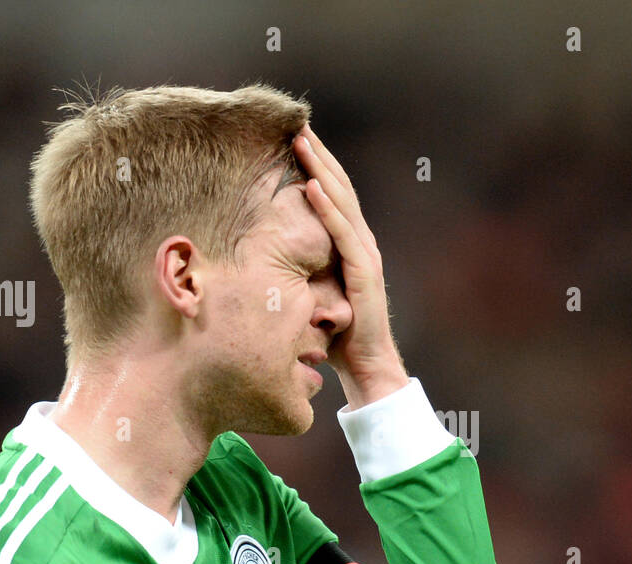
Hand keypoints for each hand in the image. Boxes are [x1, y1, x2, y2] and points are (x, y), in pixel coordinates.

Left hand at [293, 123, 408, 407]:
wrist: (368, 368)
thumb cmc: (338, 337)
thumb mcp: (314, 295)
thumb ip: (301, 273)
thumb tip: (263, 260)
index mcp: (350, 247)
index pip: (333, 198)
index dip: (316, 168)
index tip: (295, 142)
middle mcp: (361, 244)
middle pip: (339, 190)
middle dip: (318, 157)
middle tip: (295, 126)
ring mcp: (365, 256)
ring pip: (342, 203)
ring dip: (321, 171)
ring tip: (302, 144)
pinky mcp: (363, 273)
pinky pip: (343, 234)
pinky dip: (328, 209)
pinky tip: (312, 187)